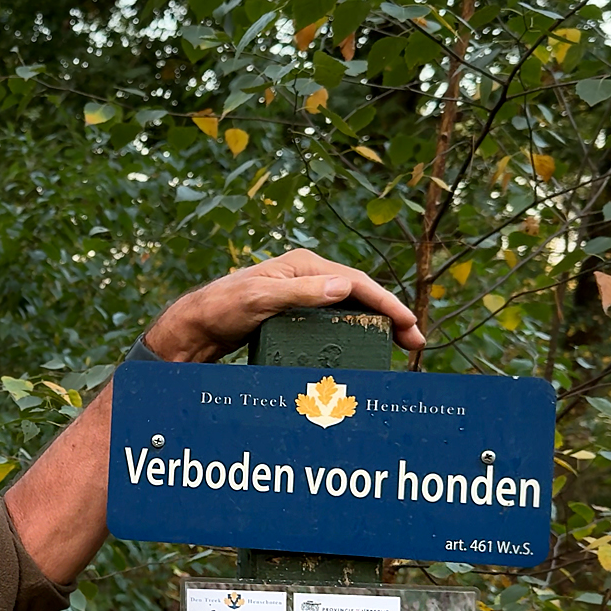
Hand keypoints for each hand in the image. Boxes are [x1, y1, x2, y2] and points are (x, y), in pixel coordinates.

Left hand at [141, 249, 424, 361]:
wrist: (195, 326)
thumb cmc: (222, 309)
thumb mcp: (260, 300)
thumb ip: (301, 293)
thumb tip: (345, 287)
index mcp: (303, 265)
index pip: (356, 282)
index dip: (386, 303)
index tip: (408, 325)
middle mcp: (306, 275)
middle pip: (359, 293)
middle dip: (389, 315)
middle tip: (415, 342)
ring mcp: (301, 292)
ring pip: (350, 306)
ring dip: (375, 323)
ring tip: (398, 345)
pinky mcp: (295, 310)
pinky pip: (334, 317)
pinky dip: (354, 328)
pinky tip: (364, 343)